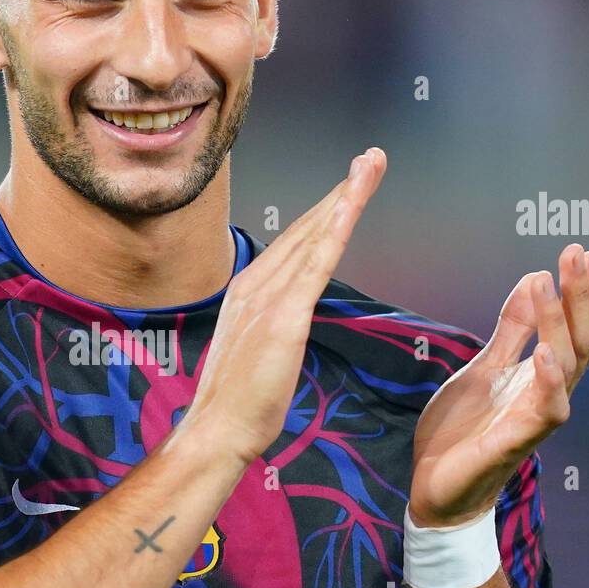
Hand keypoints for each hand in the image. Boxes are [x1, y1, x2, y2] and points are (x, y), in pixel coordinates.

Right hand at [185, 146, 386, 464]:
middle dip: (342, 189)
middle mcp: (256, 283)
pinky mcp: (284, 317)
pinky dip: (335, 230)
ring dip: (345, 196)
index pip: (295, 241)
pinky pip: (316, 264)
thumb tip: (287, 321)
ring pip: (315, 236)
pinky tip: (352, 206)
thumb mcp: (257, 351)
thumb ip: (273, 326)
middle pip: (306, 227)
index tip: (350, 185)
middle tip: (373, 157)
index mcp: (249, 291)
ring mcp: (268, 297)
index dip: (325, 210)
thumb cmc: (237, 403)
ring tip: (371, 164)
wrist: (216, 430)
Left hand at [408, 244, 588, 527]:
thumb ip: (511, 331)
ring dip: (559, 325)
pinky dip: (549, 382)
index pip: (576, 327)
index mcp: (541, 376)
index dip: (581, 291)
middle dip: (583, 296)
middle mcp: (547, 395)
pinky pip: (546, 412)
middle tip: (578, 255)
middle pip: (583, 341)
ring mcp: (534, 419)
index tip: (577, 252)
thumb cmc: (463, 431)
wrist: (435, 487)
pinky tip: (545, 354)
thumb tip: (534, 279)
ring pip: (567, 367)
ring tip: (549, 286)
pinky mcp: (514, 442)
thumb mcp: (483, 367)